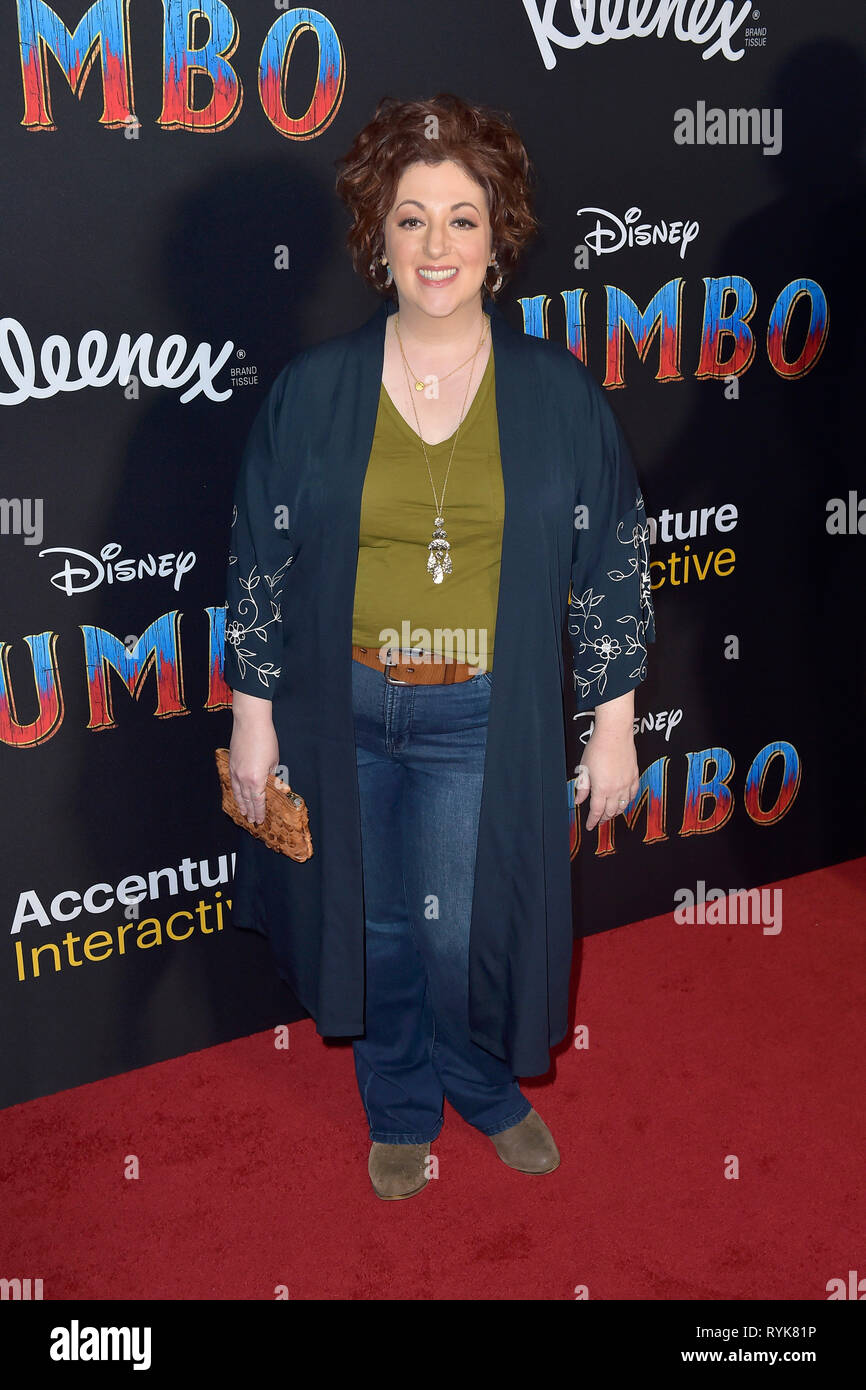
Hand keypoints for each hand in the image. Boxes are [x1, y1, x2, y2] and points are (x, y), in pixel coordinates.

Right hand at [229, 706, 278, 824]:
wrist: (249, 723)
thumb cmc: (266, 740)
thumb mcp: (274, 760)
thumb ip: (271, 775)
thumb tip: (269, 784)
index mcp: (257, 780)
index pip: (258, 801)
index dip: (259, 812)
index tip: (260, 820)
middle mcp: (244, 779)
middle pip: (247, 800)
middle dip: (250, 812)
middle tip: (252, 821)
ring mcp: (235, 772)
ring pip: (237, 793)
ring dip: (241, 805)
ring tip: (243, 813)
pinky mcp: (231, 765)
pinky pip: (232, 784)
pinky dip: (235, 793)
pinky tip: (237, 796)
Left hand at [575, 726, 638, 831]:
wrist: (614, 734)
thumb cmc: (598, 748)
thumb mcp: (584, 769)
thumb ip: (582, 788)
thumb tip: (579, 801)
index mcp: (601, 789)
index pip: (597, 811)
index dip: (592, 821)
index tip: (589, 825)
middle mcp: (616, 789)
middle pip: (611, 811)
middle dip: (604, 818)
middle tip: (599, 820)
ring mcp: (627, 783)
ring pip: (623, 805)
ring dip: (616, 812)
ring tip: (610, 814)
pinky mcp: (635, 776)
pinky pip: (633, 794)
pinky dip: (628, 801)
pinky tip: (624, 802)